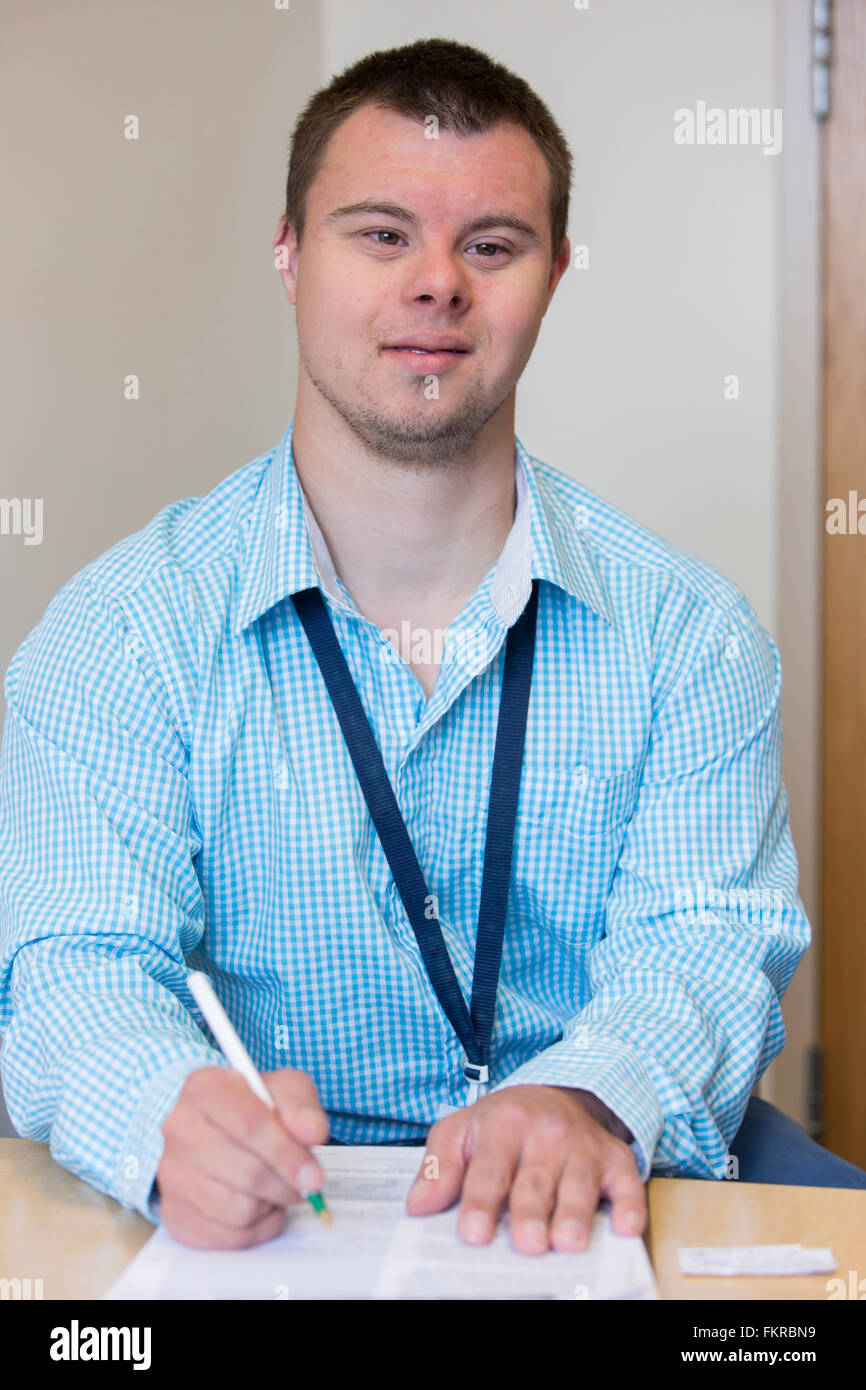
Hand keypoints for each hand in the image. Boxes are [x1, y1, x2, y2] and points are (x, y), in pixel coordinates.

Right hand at [155, 1066, 329, 1247]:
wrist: (220, 1129)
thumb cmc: (257, 1108)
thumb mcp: (285, 1091)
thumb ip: (302, 1108)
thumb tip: (311, 1132)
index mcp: (205, 1088)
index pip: (250, 1125)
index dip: (287, 1154)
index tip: (314, 1175)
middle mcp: (179, 1128)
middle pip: (246, 1172)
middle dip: (284, 1184)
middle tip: (302, 1184)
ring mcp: (171, 1174)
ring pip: (236, 1209)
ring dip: (269, 1204)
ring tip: (275, 1187)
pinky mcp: (175, 1213)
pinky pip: (227, 1236)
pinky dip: (255, 1228)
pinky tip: (259, 1205)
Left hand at [405, 1083, 645, 1254]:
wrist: (556, 1092)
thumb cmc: (502, 1123)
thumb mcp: (460, 1130)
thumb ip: (439, 1167)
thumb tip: (418, 1207)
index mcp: (503, 1126)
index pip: (488, 1170)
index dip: (480, 1202)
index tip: (473, 1233)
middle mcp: (546, 1135)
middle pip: (535, 1181)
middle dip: (530, 1213)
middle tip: (527, 1244)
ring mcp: (583, 1147)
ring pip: (579, 1185)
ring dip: (575, 1213)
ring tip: (567, 1243)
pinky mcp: (616, 1160)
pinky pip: (628, 1183)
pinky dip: (631, 1205)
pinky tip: (628, 1226)